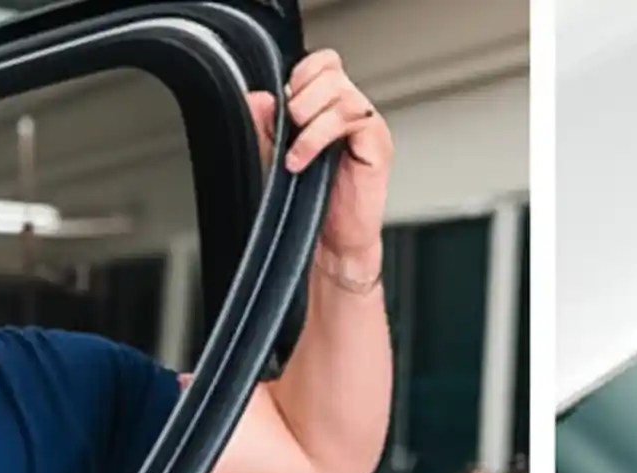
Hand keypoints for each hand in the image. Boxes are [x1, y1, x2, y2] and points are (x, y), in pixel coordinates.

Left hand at [245, 49, 393, 258]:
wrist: (331, 244)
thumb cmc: (310, 205)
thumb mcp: (274, 158)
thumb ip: (265, 125)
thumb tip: (258, 97)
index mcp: (330, 108)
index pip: (323, 63)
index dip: (301, 73)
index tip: (284, 103)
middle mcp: (351, 113)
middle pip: (330, 69)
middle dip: (301, 95)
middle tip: (291, 127)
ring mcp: (367, 128)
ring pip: (340, 92)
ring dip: (308, 116)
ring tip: (296, 149)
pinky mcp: (378, 146)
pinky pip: (352, 119)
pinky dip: (318, 137)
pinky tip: (303, 160)